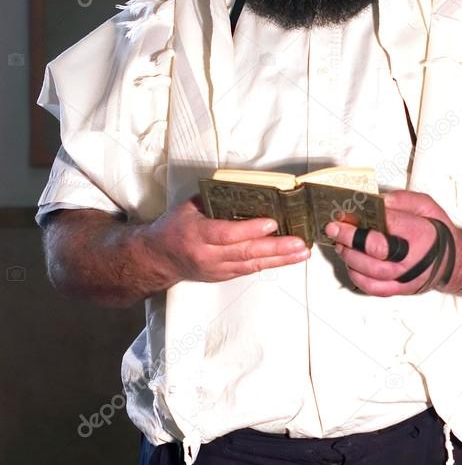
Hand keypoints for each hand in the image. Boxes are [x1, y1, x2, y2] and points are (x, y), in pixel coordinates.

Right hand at [143, 196, 310, 283]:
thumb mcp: (188, 207)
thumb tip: (245, 188)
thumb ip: (215, 199)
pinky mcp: (223, 276)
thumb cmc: (173, 228)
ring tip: (301, 252)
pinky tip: (287, 258)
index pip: (226, 233)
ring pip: (252, 264)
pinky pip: (250, 269)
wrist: (158, 258)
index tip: (272, 222)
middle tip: (299, 243)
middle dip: (276, 248)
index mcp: (196, 234)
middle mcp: (207, 255)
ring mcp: (216, 269)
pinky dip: (270, 263)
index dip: (250, 229)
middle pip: (245, 252)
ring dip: (280, 259)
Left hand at [325, 190, 461, 295]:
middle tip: (334, 229)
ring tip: (341, 244)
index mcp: (421, 234)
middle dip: (349, 239)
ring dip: (350, 257)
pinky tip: (351, 264)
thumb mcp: (427, 206)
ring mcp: (406, 278)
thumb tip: (378, 201)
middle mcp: (413, 259)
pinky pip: (373, 288)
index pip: (389, 226)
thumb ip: (403, 200)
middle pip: (375, 252)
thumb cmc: (438, 232)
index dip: (365, 220)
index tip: (346, 215)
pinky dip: (357, 277)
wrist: (455, 262)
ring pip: (371, 273)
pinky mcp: (400, 290)